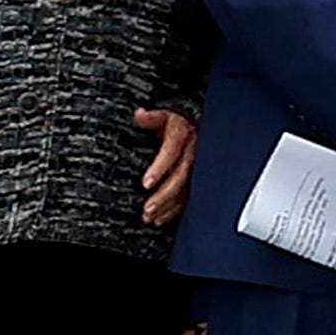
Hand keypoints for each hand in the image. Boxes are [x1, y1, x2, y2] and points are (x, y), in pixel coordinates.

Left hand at [135, 107, 195, 227]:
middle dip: (163, 196)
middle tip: (147, 209)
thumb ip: (151, 118)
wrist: (195, 126)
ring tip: (150, 218)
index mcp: (182, 136)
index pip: (171, 153)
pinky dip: (174, 210)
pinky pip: (187, 197)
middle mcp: (191, 154)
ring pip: (184, 191)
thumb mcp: (164, 115)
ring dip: (167, 207)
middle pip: (179, 178)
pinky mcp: (196, 180)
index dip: (159, 169)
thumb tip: (139, 115)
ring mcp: (195, 168)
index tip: (146, 183)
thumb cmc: (176, 123)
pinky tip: (161, 219)